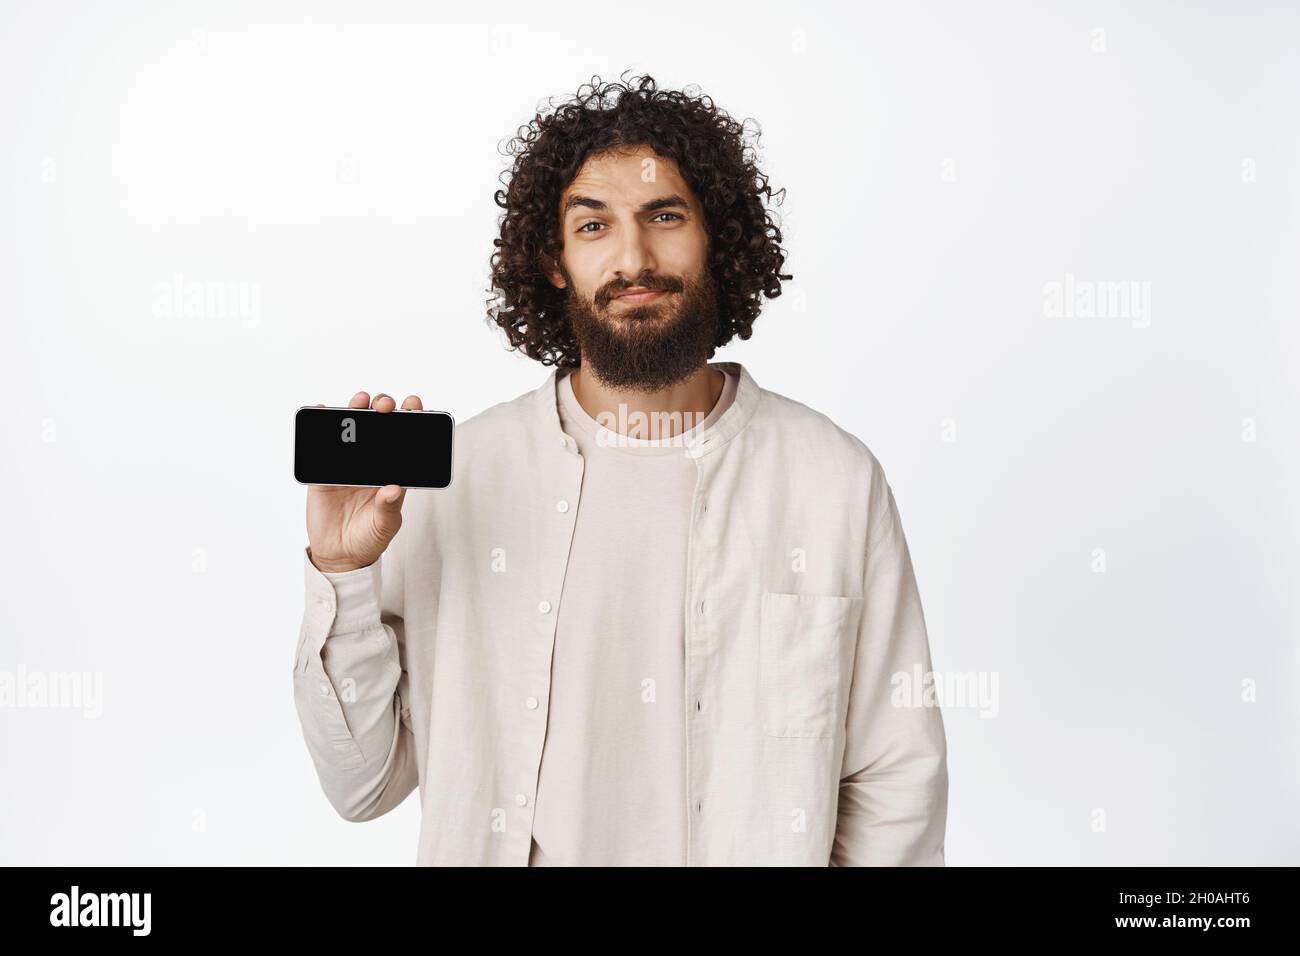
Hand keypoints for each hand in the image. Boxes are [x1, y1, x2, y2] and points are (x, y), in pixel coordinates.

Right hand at [305, 391, 422, 573]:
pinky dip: (320, 425)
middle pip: (378, 425)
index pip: (404, 437)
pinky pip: (321, 445)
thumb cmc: (370, 538)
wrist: (340, 555)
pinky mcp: (324, 471)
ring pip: (351, 428)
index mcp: (392, 469)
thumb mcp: (386, 525)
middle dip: (383, 408)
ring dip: (355, 409)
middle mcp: (371, 461)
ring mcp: (347, 463)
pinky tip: (323, 412)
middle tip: (386, 406)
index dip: (410, 417)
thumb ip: (389, 507)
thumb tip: (393, 489)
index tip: (414, 405)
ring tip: (360, 401)